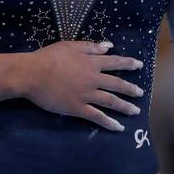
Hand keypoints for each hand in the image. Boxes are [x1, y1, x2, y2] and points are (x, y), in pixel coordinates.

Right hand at [21, 40, 143, 129]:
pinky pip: (97, 117)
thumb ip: (91, 47)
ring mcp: (87, 95)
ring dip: (125, 106)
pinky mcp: (78, 108)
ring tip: (136, 111)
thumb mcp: (70, 46)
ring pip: (111, 101)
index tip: (139, 65)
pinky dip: (109, 122)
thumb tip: (108, 46)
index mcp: (92, 62)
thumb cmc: (49, 57)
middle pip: (117, 84)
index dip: (128, 63)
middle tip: (140, 93)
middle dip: (130, 89)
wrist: (33, 74)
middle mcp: (93, 79)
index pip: (115, 62)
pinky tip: (119, 128)